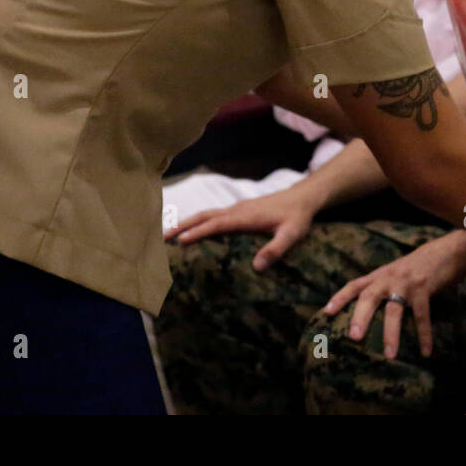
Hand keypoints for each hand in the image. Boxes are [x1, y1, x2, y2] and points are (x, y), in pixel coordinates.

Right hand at [165, 186, 317, 269]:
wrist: (303, 197)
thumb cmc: (298, 217)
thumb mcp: (292, 235)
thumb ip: (276, 249)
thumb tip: (257, 267)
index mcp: (246, 216)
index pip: (217, 224)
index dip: (198, 232)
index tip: (180, 241)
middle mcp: (237, 210)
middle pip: (204, 216)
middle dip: (183, 225)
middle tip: (162, 237)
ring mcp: (237, 209)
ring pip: (207, 214)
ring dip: (188, 223)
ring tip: (170, 235)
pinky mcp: (240, 210)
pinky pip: (214, 215)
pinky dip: (199, 222)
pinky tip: (194, 231)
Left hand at [321, 232, 465, 358]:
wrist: (446, 251)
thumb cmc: (417, 267)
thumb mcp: (394, 273)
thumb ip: (381, 287)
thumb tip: (365, 312)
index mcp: (379, 275)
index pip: (354, 285)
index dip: (340, 297)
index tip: (327, 312)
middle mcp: (389, 278)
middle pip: (370, 296)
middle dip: (361, 316)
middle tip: (354, 337)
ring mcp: (407, 283)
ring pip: (395, 309)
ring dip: (391, 333)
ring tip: (389, 355)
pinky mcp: (425, 289)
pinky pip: (423, 316)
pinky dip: (424, 335)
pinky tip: (425, 352)